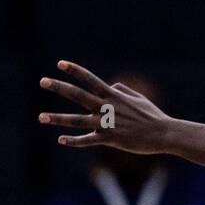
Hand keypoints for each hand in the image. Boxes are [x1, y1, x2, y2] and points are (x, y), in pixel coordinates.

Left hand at [39, 61, 171, 154]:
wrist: (163, 133)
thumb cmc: (151, 115)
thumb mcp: (139, 98)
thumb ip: (123, 90)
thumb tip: (111, 85)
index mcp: (113, 95)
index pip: (90, 79)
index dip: (75, 70)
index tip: (60, 64)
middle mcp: (107, 107)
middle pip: (78, 95)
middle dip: (59, 87)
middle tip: (43, 81)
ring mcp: (107, 123)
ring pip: (77, 120)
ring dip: (58, 118)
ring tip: (41, 117)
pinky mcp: (110, 139)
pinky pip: (88, 140)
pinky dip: (74, 141)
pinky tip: (61, 139)